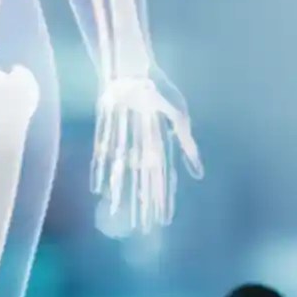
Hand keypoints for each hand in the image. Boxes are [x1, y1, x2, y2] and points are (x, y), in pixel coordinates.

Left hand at [91, 65, 203, 237]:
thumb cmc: (160, 90)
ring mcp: (123, 138)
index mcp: (160, 142)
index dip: (163, 198)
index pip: (162, 177)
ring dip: (120, 192)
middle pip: (141, 181)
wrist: (133, 68)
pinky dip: (99, 171)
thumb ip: (187, 145)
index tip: (164, 220)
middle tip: (141, 227)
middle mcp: (141, 144)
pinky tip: (97, 188)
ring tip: (116, 214)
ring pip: (121, 172)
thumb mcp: (180, 117)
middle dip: (142, 203)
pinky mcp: (106, 130)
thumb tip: (198, 174)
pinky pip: (102, 155)